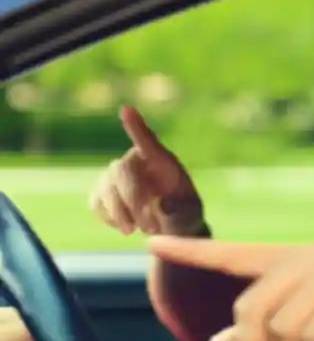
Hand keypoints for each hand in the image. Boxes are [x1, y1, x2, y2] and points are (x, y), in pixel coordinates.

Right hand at [89, 105, 205, 236]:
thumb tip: (161, 203)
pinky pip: (96, 203)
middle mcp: (136, 160)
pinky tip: (128, 226)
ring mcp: (116, 174)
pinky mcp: (102, 190)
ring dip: (122, 215)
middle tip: (150, 229)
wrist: (169, 226)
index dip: (136, 126)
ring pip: (106, 189)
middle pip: (122, 172)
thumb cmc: (184, 213)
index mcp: (162, 160)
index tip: (126, 109)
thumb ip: (179, 208)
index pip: (147, 140)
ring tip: (140, 232)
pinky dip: (110, 219)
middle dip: (134, 203)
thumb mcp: (190, 213)